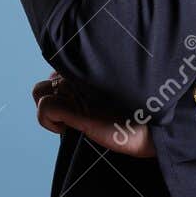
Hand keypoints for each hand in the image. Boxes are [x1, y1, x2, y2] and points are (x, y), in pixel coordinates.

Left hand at [31, 74, 154, 157]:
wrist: (156, 130)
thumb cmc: (138, 116)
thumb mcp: (113, 96)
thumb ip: (93, 87)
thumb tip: (70, 91)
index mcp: (90, 66)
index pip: (58, 70)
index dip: (62, 89)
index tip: (77, 105)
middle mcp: (80, 73)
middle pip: (46, 81)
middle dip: (55, 100)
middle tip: (73, 116)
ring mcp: (76, 89)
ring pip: (39, 92)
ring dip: (48, 108)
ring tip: (68, 120)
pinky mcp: (75, 107)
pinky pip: (44, 108)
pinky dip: (48, 121)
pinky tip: (66, 128)